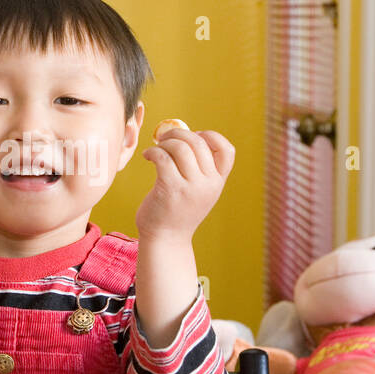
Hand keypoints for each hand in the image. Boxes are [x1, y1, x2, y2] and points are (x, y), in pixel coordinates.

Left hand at [136, 126, 234, 241]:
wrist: (166, 239)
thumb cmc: (177, 210)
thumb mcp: (197, 191)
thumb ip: (198, 168)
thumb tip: (184, 135)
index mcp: (218, 182)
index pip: (227, 150)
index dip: (210, 136)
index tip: (193, 137)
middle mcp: (209, 184)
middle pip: (199, 143)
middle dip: (179, 134)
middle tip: (164, 138)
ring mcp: (191, 188)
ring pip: (180, 148)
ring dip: (164, 142)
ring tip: (155, 148)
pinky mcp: (170, 189)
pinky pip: (162, 158)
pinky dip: (153, 151)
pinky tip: (147, 156)